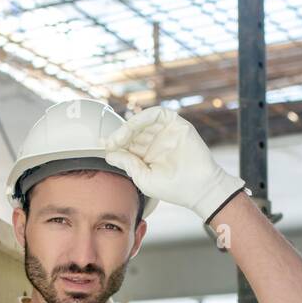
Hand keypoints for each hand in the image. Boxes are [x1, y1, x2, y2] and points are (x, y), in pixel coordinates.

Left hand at [101, 106, 244, 223]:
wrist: (198, 188)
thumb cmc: (172, 188)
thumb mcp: (142, 177)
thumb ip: (126, 163)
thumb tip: (108, 153)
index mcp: (147, 156)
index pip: (127, 145)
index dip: (114, 144)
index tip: (103, 146)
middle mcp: (155, 142)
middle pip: (133, 132)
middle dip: (120, 136)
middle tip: (109, 143)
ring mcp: (166, 133)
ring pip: (142, 122)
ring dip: (129, 127)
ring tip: (119, 138)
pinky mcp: (177, 124)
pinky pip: (157, 114)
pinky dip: (143, 117)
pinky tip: (133, 126)